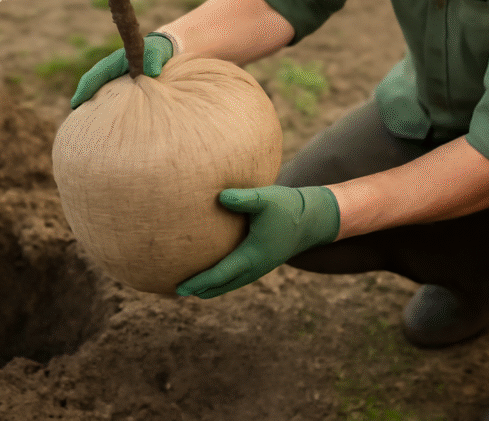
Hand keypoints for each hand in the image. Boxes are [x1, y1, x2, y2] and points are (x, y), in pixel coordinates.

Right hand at [70, 33, 173, 108]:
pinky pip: (106, 92)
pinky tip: (102, 114)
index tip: (75, 104)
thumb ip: (153, 60)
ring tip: (85, 119)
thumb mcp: (156, 53)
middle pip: (91, 84)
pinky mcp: (119, 82)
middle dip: (82, 98)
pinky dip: (101, 101)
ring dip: (90, 101)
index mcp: (114, 62)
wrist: (161, 49)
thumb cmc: (156, 51)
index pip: (94, 76)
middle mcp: (110, 69)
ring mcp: (114, 76)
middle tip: (75, 116)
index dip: (84, 90)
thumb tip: (153, 71)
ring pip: (97, 88)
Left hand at [176, 185, 339, 298]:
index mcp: (253, 255)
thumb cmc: (287, 206)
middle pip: (222, 285)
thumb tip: (219, 197)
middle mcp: (256, 266)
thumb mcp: (265, 199)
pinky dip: (224, 281)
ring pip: (231, 283)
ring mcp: (261, 266)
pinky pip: (239, 277)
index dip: (199, 281)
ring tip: (191, 289)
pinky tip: (215, 276)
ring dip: (212, 287)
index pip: (220, 274)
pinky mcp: (263, 261)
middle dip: (200, 289)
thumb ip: (243, 199)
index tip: (179, 288)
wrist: (314, 218)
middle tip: (175, 292)